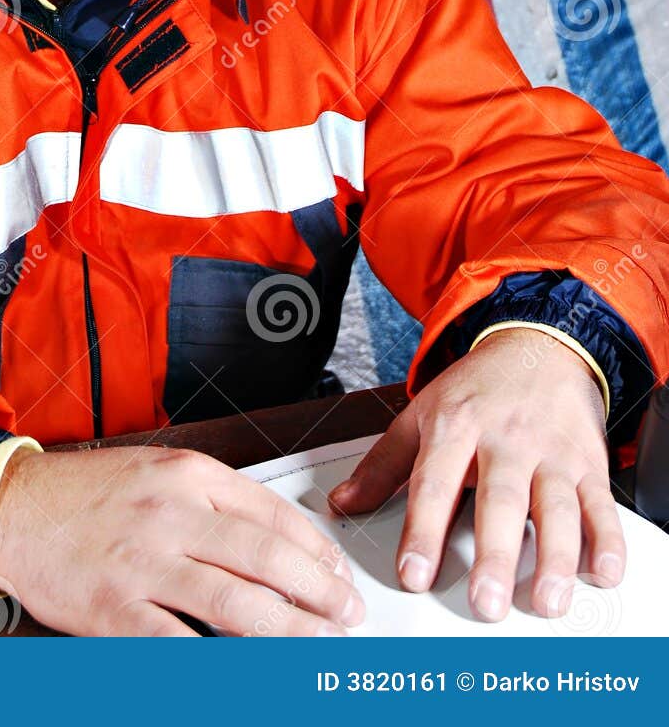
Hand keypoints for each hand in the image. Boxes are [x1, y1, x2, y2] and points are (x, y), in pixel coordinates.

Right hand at [0, 442, 364, 635]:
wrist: (13, 508)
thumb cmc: (87, 493)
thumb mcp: (157, 472)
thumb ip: (213, 501)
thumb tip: (276, 540)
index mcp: (186, 474)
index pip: (272, 512)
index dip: (314, 550)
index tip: (337, 574)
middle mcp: (171, 513)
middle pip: (266, 558)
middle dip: (318, 592)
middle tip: (346, 615)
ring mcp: (143, 564)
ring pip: (235, 603)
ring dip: (288, 631)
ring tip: (317, 646)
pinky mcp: (115, 609)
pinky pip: (179, 645)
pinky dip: (218, 664)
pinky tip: (246, 673)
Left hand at [326, 326, 623, 620]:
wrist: (538, 344)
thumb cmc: (477, 389)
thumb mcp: (422, 414)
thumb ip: (382, 465)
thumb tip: (341, 504)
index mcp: (456, 426)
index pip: (434, 481)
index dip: (423, 530)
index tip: (414, 573)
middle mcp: (504, 439)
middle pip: (499, 499)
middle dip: (493, 554)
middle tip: (485, 603)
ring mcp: (550, 452)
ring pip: (555, 506)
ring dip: (554, 557)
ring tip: (545, 600)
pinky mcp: (588, 463)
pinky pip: (600, 503)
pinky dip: (606, 539)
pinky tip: (601, 570)